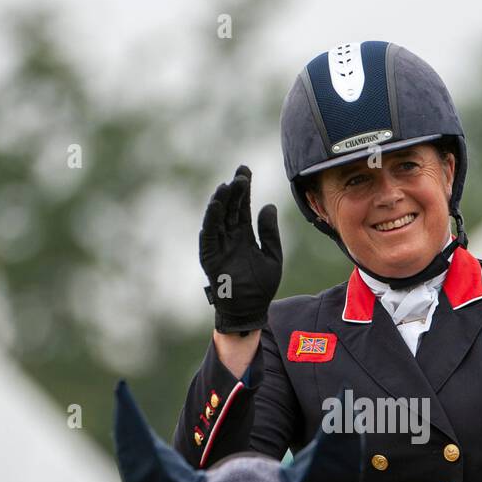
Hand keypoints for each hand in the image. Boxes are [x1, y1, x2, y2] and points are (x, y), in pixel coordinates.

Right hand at [199, 166, 282, 332]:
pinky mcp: (210, 256)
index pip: (243, 207)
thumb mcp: (272, 256)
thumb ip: (269, 232)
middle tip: (241, 173)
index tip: (246, 171)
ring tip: (228, 185)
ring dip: (222, 202)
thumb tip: (268, 205)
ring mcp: (219, 246)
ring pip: (219, 218)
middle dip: (234, 190)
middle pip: (231, 209)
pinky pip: (209, 235)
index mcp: (244, 236)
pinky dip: (212, 220)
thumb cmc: (261, 287)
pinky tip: (217, 206)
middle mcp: (230, 237)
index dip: (244, 190)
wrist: (249, 310)